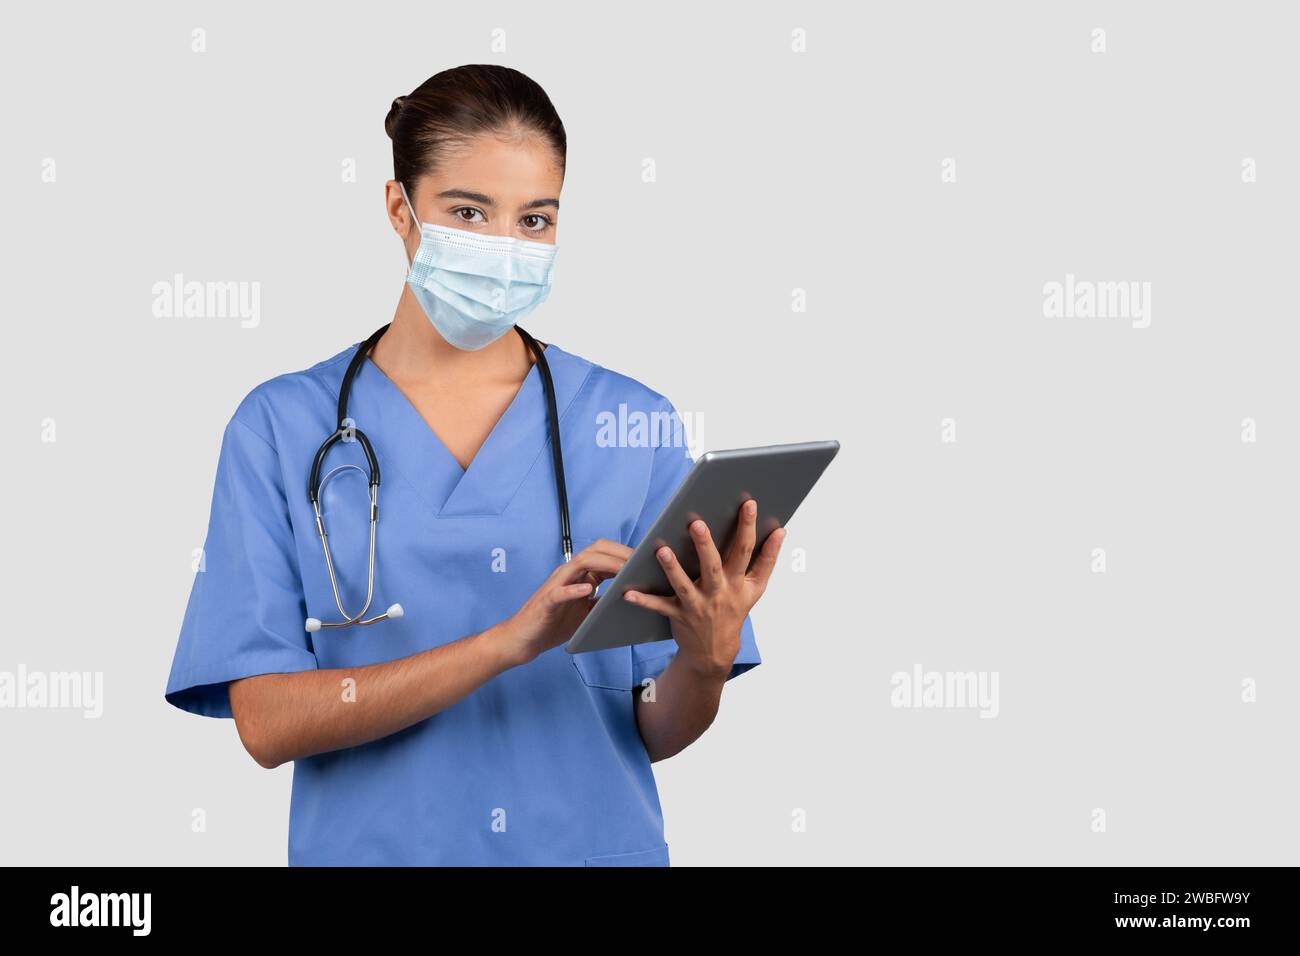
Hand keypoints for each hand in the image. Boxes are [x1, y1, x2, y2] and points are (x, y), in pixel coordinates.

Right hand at [497, 539, 631, 665]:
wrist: (525, 638)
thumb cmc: (555, 623)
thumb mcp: (588, 611)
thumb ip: (604, 600)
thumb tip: (633, 597)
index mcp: (579, 575)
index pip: (602, 553)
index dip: (624, 553)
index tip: (644, 558)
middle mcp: (568, 574)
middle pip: (594, 550)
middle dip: (618, 552)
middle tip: (639, 561)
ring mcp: (556, 585)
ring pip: (579, 563)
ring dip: (604, 564)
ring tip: (623, 570)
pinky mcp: (546, 602)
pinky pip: (559, 592)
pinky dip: (574, 590)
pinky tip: (588, 590)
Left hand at [623, 500, 783, 676]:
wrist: (716, 652)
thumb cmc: (735, 611)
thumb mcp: (756, 589)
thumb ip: (768, 559)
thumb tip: (781, 530)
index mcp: (738, 582)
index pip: (745, 550)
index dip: (749, 527)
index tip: (749, 503)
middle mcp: (719, 593)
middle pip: (713, 565)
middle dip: (705, 544)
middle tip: (696, 523)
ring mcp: (697, 605)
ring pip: (683, 585)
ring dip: (672, 568)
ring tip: (661, 550)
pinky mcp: (678, 615)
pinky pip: (658, 607)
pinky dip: (643, 600)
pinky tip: (627, 592)